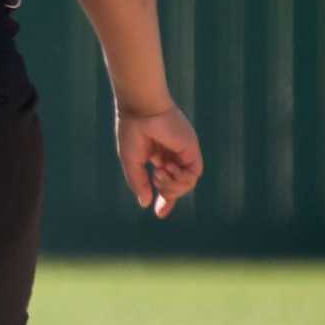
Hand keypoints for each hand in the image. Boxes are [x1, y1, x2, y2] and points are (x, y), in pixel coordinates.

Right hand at [116, 103, 202, 218]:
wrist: (141, 110)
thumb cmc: (132, 132)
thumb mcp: (131, 162)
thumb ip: (138, 182)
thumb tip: (145, 203)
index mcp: (158, 158)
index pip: (166, 184)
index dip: (164, 200)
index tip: (159, 213)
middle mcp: (172, 158)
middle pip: (177, 188)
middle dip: (167, 193)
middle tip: (154, 178)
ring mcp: (183, 155)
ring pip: (186, 185)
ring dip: (172, 186)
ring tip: (158, 172)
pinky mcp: (192, 151)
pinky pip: (193, 175)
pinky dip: (180, 179)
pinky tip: (167, 168)